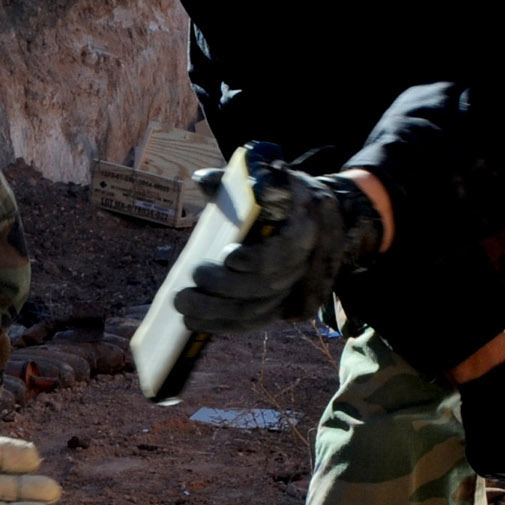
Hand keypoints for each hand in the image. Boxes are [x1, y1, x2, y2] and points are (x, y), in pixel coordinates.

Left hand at [175, 162, 387, 335]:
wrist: (321, 218)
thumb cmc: (281, 196)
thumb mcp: (265, 178)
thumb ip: (234, 181)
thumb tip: (203, 180)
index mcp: (305, 225)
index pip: (287, 249)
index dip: (257, 257)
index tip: (228, 256)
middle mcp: (307, 261)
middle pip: (267, 285)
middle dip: (225, 288)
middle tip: (189, 285)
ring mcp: (299, 287)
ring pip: (261, 309)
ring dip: (219, 313)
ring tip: (184, 310)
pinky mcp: (288, 306)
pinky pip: (258, 322)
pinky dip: (226, 325)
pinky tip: (198, 323)